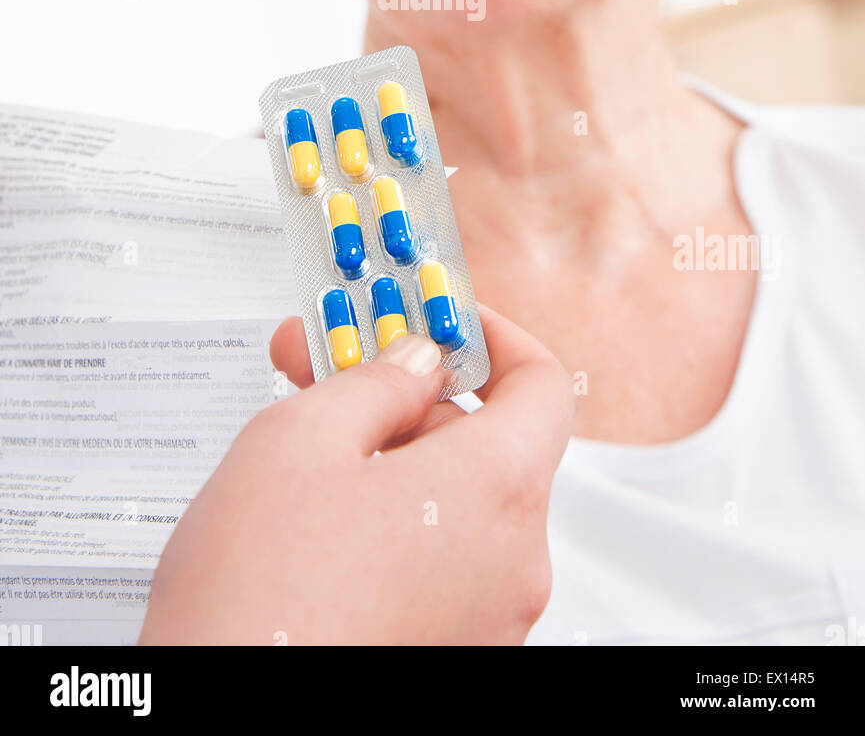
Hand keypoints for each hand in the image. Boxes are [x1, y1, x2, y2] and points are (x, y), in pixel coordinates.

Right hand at [138, 306, 573, 645]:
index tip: (437, 321)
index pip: (542, 385)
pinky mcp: (451, 651)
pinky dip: (397, 522)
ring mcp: (487, 617)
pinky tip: (323, 515)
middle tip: (333, 371)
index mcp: (496, 491)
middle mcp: (513, 561)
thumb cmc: (258, 600)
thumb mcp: (300, 438)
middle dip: (410, 399)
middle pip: (489, 444)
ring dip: (395, 460)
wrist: (227, 728)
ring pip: (459, 505)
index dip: (491, 338)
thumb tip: (414, 362)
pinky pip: (443, 561)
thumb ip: (376, 381)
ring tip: (309, 446)